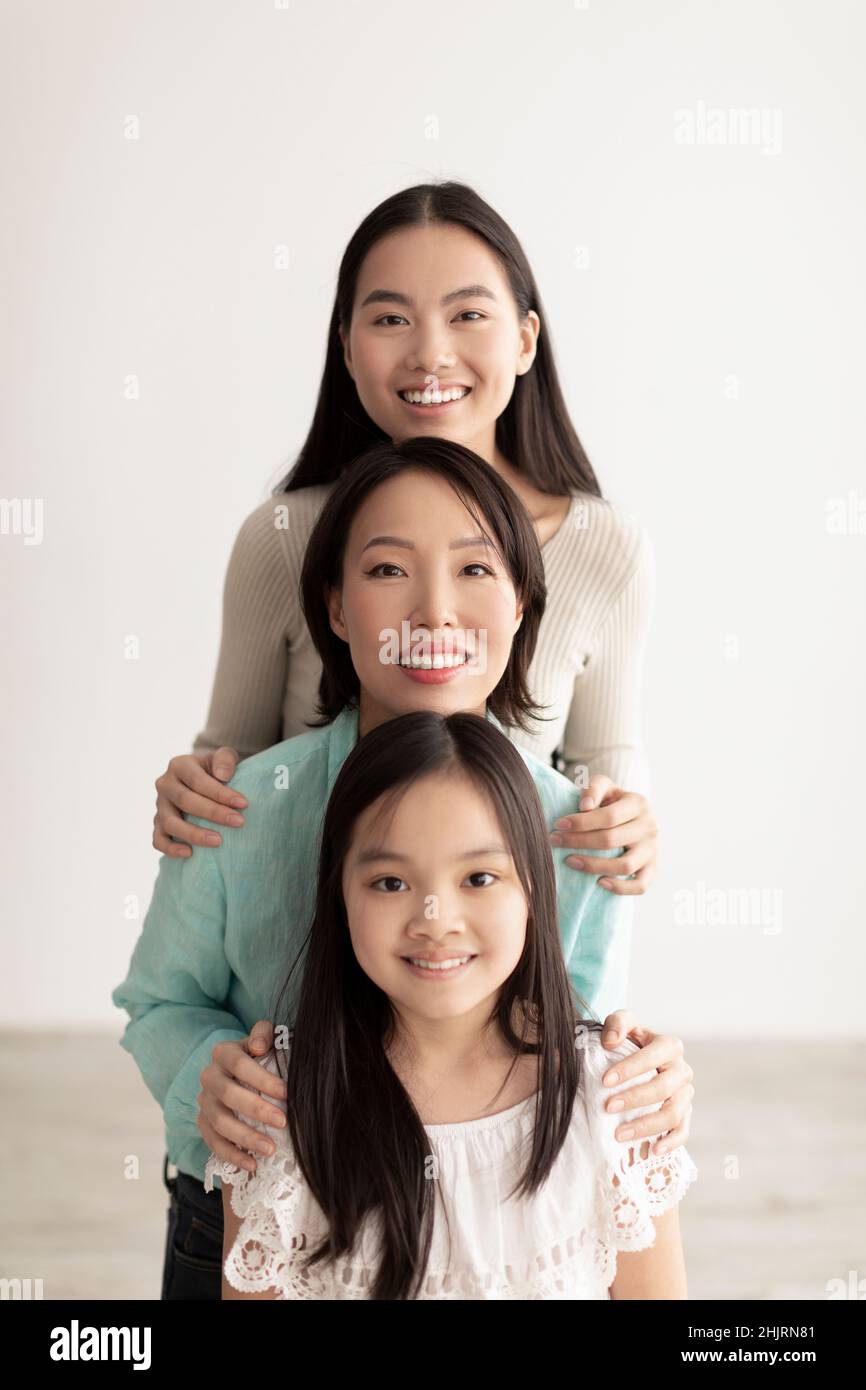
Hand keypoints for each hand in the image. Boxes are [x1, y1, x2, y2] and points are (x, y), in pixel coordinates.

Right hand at [153, 747, 247, 856]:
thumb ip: (225, 759)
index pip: (198, 780)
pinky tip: (189, 853)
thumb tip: (223, 775)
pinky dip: (171, 848)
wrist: (201, 779)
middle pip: (186, 801)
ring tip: (218, 841)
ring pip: (170, 823)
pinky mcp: (157, 824)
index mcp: (179, 765)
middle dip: (214, 813)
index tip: (243, 804)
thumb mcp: (222, 757)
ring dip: (194, 834)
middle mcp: (165, 784)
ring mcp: (159, 806)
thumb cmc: (215, 769)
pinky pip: (158, 839)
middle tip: (239, 822)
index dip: (220, 793)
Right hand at [196, 1020, 284, 1173]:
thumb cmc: (261, 1056)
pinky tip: (253, 1165)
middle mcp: (209, 1076)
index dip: (262, 1078)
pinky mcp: (203, 1124)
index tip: (287, 1092)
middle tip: (283, 1122)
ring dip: (245, 1137)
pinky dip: (232, 1155)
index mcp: (224, 1052)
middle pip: (227, 1094)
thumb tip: (259, 1046)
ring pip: (219, 1122)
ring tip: (271, 1149)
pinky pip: (213, 1143)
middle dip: (256, 1109)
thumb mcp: (265, 1039)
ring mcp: (204, 1102)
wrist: (241, 1073)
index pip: (239, 1063)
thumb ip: (265, 1034)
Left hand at [549, 774, 658, 893]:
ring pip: (625, 865)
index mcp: (639, 804)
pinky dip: (620, 888)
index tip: (558, 825)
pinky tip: (598, 883)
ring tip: (569, 861)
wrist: (633, 817)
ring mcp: (653, 850)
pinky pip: (640, 885)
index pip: (609, 816)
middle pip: (612, 840)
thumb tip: (584, 806)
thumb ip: (593, 788)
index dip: (581, 822)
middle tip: (555, 841)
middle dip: (578, 841)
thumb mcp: (604, 786)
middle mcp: (650, 827)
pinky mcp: (653, 869)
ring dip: (593, 866)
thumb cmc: (612, 801)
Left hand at [598, 1009, 693, 1155]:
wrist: (641, 1061)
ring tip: (619, 1134)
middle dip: (634, 1098)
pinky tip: (653, 1149)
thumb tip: (610, 1041)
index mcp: (670, 1046)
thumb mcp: (624, 1024)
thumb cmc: (631, 1041)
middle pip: (663, 1088)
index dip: (631, 1068)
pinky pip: (683, 1132)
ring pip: (673, 1114)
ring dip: (646, 1125)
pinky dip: (670, 1142)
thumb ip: (617, 1023)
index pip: (654, 1056)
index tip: (605, 1080)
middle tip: (607, 1107)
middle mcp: (682, 1070)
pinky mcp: (685, 1115)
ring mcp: (686, 1095)